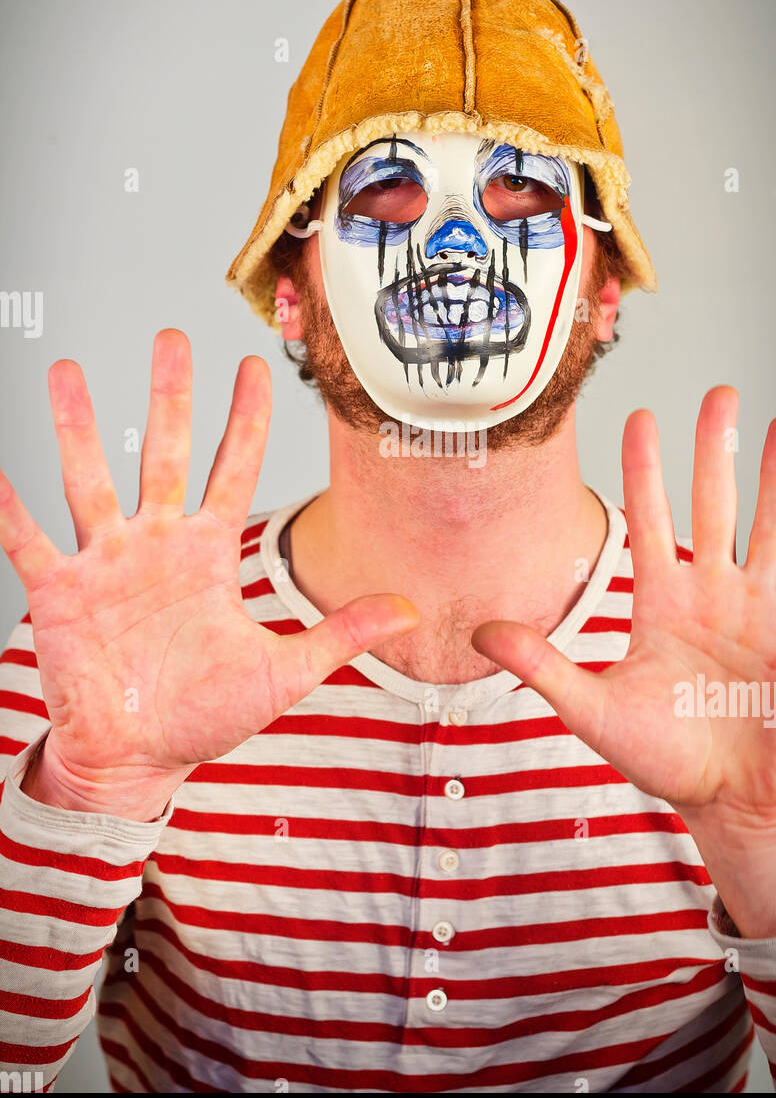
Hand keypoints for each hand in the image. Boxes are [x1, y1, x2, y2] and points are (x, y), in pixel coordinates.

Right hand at [0, 330, 417, 818]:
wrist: (138, 759)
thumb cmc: (204, 715)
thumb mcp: (283, 672)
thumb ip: (342, 634)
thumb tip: (412, 612)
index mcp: (208, 553)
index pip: (233, 469)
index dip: (246, 419)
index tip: (255, 367)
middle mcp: (157, 544)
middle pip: (165, 454)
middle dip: (170, 397)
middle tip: (171, 337)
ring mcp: (106, 564)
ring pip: (90, 480)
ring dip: (77, 429)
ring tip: (66, 373)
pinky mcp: (60, 594)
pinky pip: (31, 544)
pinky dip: (14, 512)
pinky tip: (1, 476)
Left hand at [473, 386, 775, 839]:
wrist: (726, 801)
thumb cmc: (663, 756)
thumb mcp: (593, 709)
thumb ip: (544, 666)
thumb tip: (481, 633)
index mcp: (660, 603)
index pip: (648, 520)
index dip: (644, 470)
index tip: (640, 416)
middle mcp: (711, 595)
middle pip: (714, 507)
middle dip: (716, 451)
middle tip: (721, 394)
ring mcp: (759, 613)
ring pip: (771, 529)